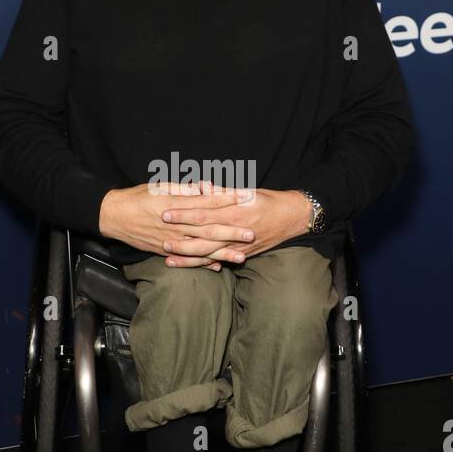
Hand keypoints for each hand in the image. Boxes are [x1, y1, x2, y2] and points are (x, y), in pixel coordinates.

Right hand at [98, 180, 258, 269]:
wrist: (114, 216)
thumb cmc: (139, 197)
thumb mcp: (161, 186)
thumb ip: (186, 189)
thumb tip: (206, 187)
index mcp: (177, 204)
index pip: (208, 201)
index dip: (228, 200)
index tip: (245, 198)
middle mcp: (176, 224)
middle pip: (209, 228)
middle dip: (232, 232)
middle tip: (252, 233)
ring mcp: (171, 240)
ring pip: (201, 248)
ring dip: (222, 253)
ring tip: (242, 256)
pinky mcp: (165, 250)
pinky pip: (187, 259)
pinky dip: (203, 263)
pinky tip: (218, 266)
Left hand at [159, 187, 310, 262]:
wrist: (291, 218)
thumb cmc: (266, 200)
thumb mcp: (245, 191)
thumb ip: (221, 191)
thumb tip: (201, 186)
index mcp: (234, 210)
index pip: (203, 212)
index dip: (183, 213)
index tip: (165, 212)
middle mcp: (235, 230)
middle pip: (202, 236)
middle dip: (181, 238)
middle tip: (161, 237)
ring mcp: (238, 245)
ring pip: (208, 253)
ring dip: (187, 256)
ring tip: (168, 256)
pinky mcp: (241, 254)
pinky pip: (218, 261)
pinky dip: (202, 264)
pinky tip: (187, 265)